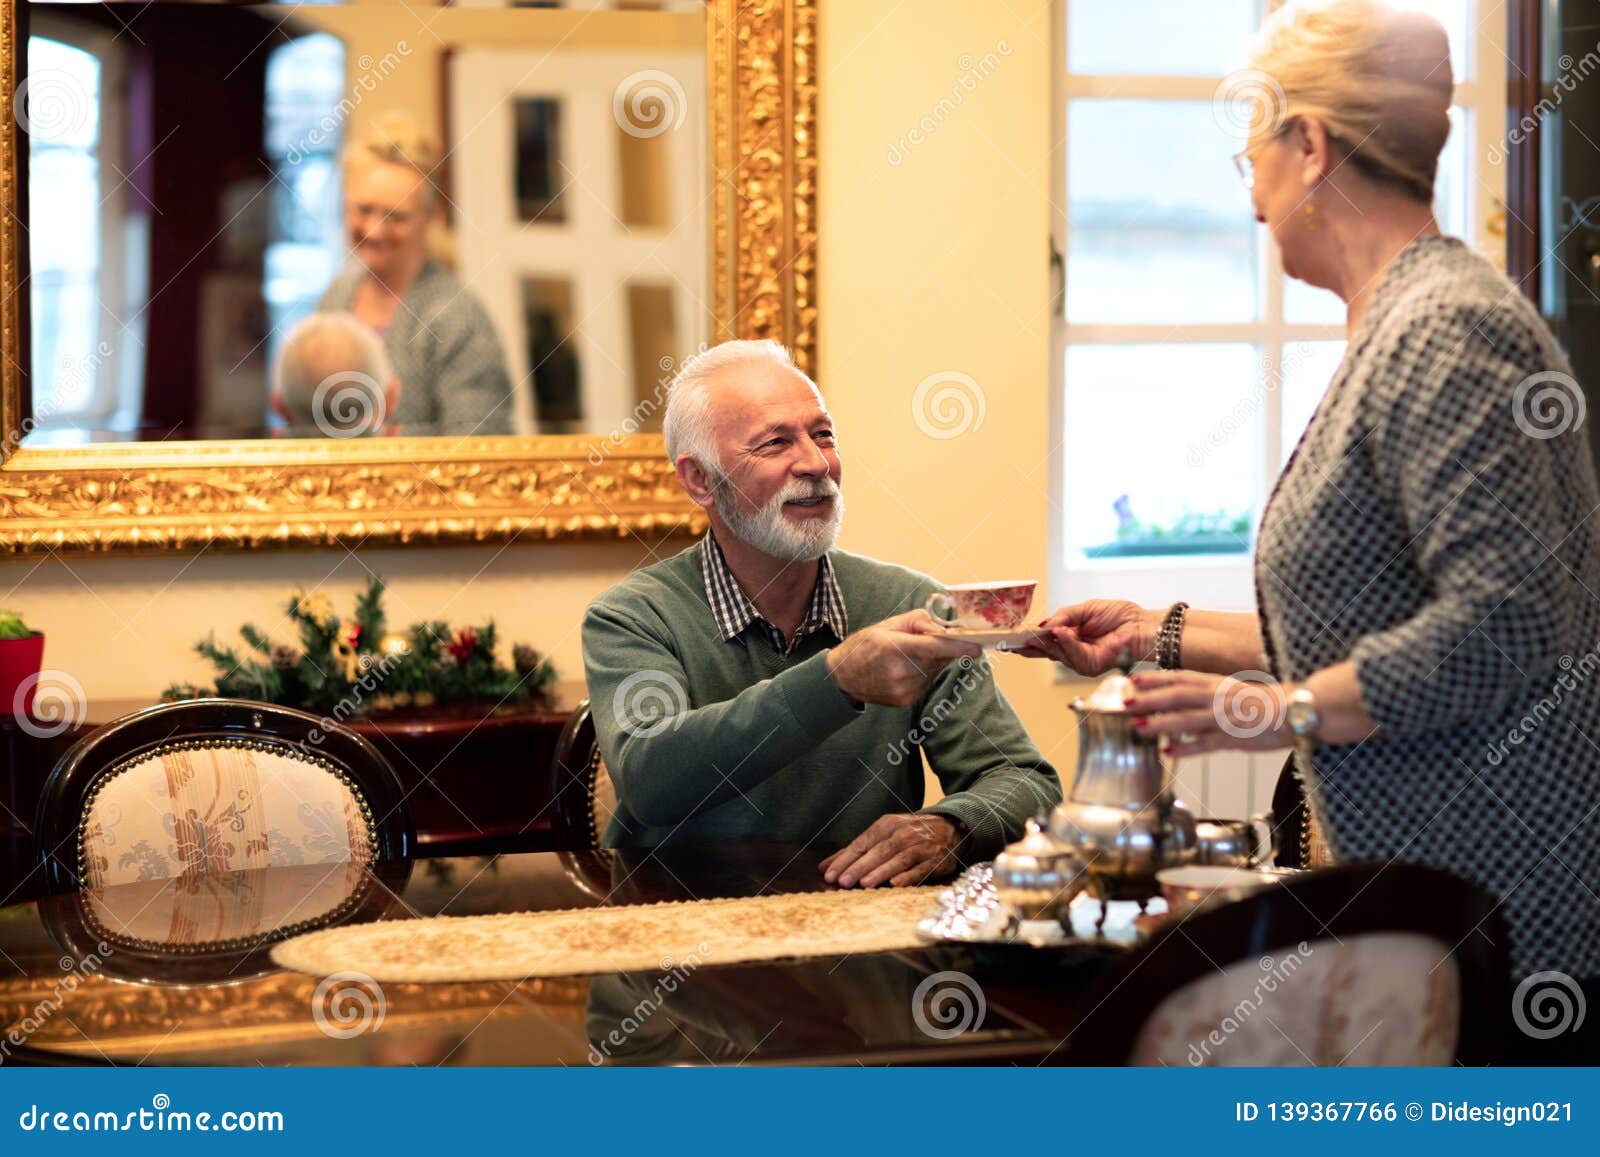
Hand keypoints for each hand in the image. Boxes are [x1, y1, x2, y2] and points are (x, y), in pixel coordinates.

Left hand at [820, 813, 963, 887]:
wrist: (950, 827)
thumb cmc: (910, 834)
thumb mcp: (884, 834)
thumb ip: (855, 850)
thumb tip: (825, 866)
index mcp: (888, 824)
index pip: (862, 843)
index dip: (845, 859)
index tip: (830, 874)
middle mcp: (903, 833)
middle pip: (878, 851)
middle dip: (859, 867)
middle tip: (843, 881)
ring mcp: (921, 846)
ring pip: (897, 859)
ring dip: (880, 872)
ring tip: (864, 884)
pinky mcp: (936, 859)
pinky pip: (920, 868)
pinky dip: (908, 876)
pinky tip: (895, 884)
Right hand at [826, 609, 982, 707]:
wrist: (842, 678)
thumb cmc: (865, 646)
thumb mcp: (887, 625)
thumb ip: (918, 621)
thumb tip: (944, 626)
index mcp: (894, 648)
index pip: (934, 648)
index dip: (958, 648)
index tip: (978, 646)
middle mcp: (899, 671)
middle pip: (937, 659)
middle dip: (944, 649)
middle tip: (939, 640)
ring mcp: (902, 689)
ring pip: (933, 671)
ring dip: (932, 662)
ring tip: (911, 655)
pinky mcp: (905, 701)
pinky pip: (926, 683)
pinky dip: (924, 674)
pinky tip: (906, 669)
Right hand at [1013, 600, 1155, 673]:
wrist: (1140, 624)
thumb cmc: (1119, 614)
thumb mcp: (1084, 609)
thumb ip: (1063, 617)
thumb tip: (1044, 625)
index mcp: (1071, 635)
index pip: (1046, 640)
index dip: (1030, 639)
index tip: (1012, 638)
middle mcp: (1074, 650)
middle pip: (1046, 651)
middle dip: (1031, 646)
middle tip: (1014, 641)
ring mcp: (1081, 660)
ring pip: (1057, 654)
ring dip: (1050, 642)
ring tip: (1046, 630)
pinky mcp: (1091, 666)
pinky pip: (1073, 656)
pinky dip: (1067, 644)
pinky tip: (1065, 633)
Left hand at [1125, 670, 1294, 755]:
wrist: (1299, 711)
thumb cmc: (1269, 702)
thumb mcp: (1234, 691)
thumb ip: (1209, 696)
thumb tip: (1184, 699)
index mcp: (1219, 684)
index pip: (1181, 677)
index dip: (1155, 678)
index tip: (1133, 678)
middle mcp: (1219, 698)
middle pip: (1178, 696)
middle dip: (1149, 699)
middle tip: (1125, 701)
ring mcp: (1225, 719)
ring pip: (1186, 720)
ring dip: (1160, 723)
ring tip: (1138, 726)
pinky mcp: (1234, 739)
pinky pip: (1205, 744)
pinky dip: (1185, 748)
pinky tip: (1167, 752)